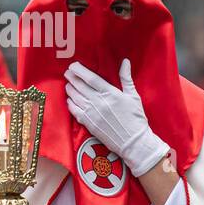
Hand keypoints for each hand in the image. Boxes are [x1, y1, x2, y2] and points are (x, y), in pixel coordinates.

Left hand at [65, 59, 167, 176]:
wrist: (133, 142)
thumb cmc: (136, 118)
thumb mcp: (134, 96)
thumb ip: (126, 78)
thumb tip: (125, 62)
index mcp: (110, 93)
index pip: (90, 78)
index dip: (79, 70)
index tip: (73, 66)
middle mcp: (99, 102)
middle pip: (80, 86)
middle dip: (72, 77)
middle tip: (68, 73)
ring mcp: (92, 113)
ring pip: (75, 97)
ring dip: (70, 89)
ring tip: (68, 84)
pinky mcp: (88, 124)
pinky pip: (75, 111)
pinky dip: (70, 103)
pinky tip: (70, 99)